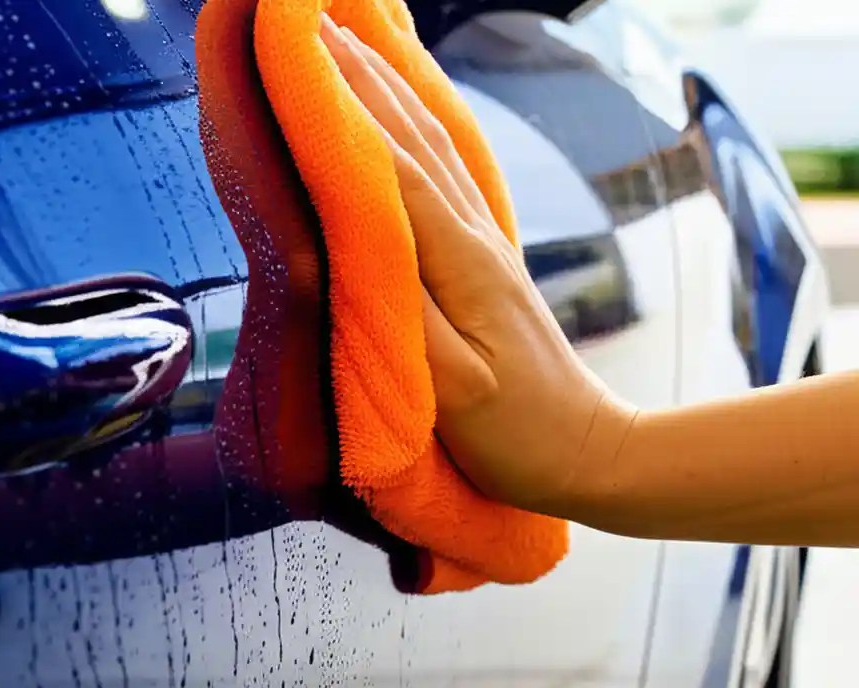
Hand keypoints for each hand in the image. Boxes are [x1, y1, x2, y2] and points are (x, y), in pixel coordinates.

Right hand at [320, 17, 638, 515]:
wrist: (587, 450)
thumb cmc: (512, 432)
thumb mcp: (450, 390)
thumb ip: (397, 315)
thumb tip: (347, 245)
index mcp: (459, 263)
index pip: (387, 168)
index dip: (339, 108)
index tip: (294, 54)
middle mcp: (472, 233)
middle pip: (408, 132)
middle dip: (353, 68)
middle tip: (302, 18)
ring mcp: (482, 236)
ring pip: (429, 137)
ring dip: (382, 77)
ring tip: (341, 29)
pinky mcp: (483, 249)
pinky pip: (446, 161)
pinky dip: (416, 113)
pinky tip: (401, 92)